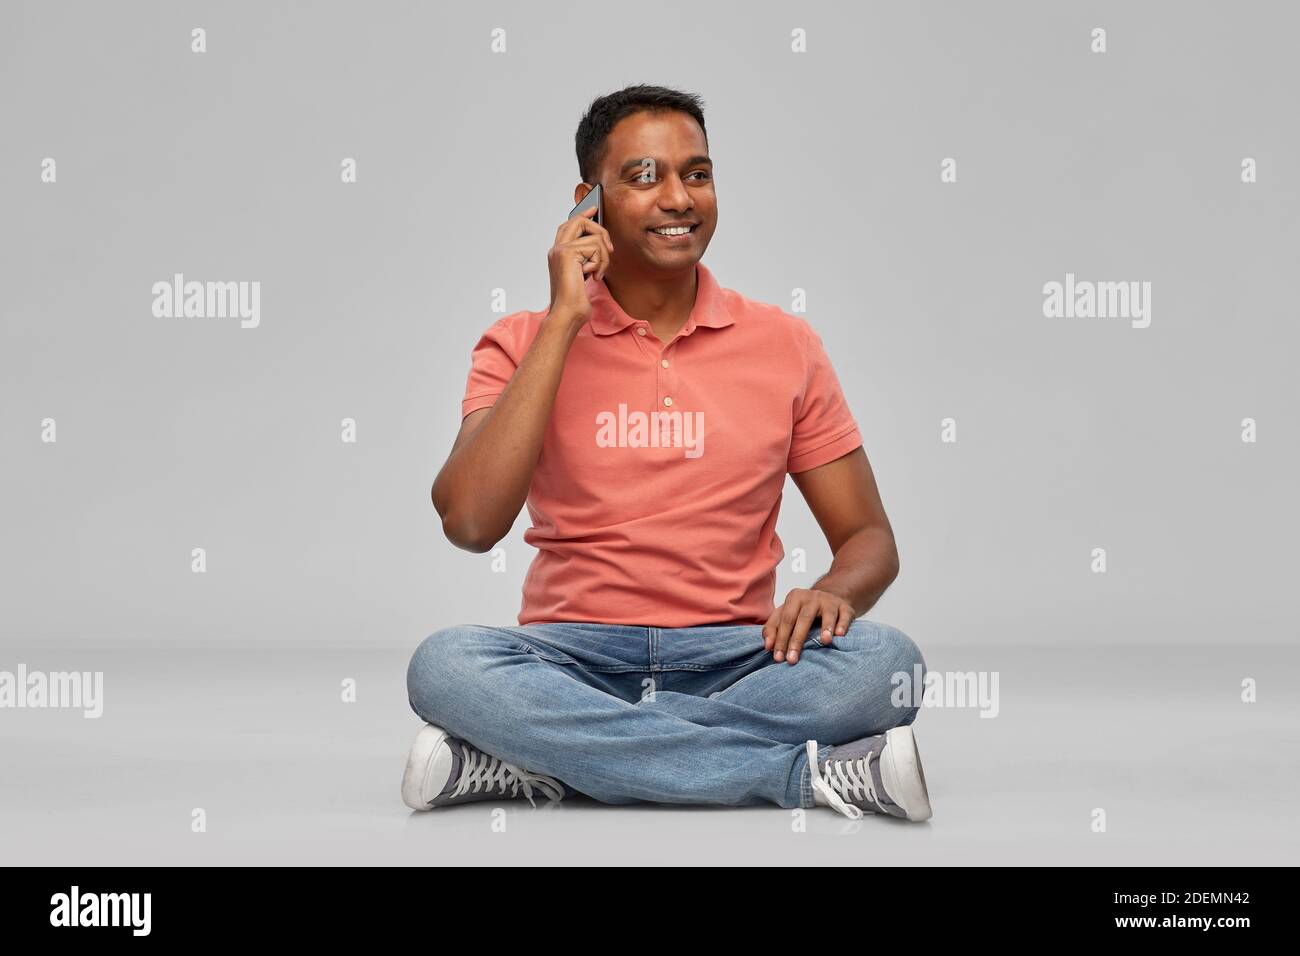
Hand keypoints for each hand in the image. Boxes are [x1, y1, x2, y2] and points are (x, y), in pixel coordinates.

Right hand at [547, 204, 613, 327]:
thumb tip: (600, 244)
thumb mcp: (583, 275)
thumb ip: (587, 258)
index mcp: (558, 254)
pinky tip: (593, 276)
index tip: (594, 209)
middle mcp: (556, 249)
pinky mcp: (567, 254)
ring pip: (594, 237)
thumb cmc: (574, 301)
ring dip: (604, 257)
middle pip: (579, 221)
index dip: (582, 215)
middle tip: (608, 250)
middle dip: (600, 232)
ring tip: (598, 273)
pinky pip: (595, 247)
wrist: (567, 314)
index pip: (569, 225)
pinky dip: (600, 263)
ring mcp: (560, 250)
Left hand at [763, 587, 855, 664]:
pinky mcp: (845, 607)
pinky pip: (844, 615)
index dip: (780, 639)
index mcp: (794, 598)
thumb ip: (773, 628)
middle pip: (803, 619)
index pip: (785, 619)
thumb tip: (768, 646)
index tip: (778, 658)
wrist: (830, 597)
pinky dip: (842, 625)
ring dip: (826, 627)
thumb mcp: (786, 614)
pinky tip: (840, 635)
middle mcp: (811, 597)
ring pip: (827, 614)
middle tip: (792, 659)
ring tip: (825, 641)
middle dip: (796, 640)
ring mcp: (829, 601)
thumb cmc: (803, 611)